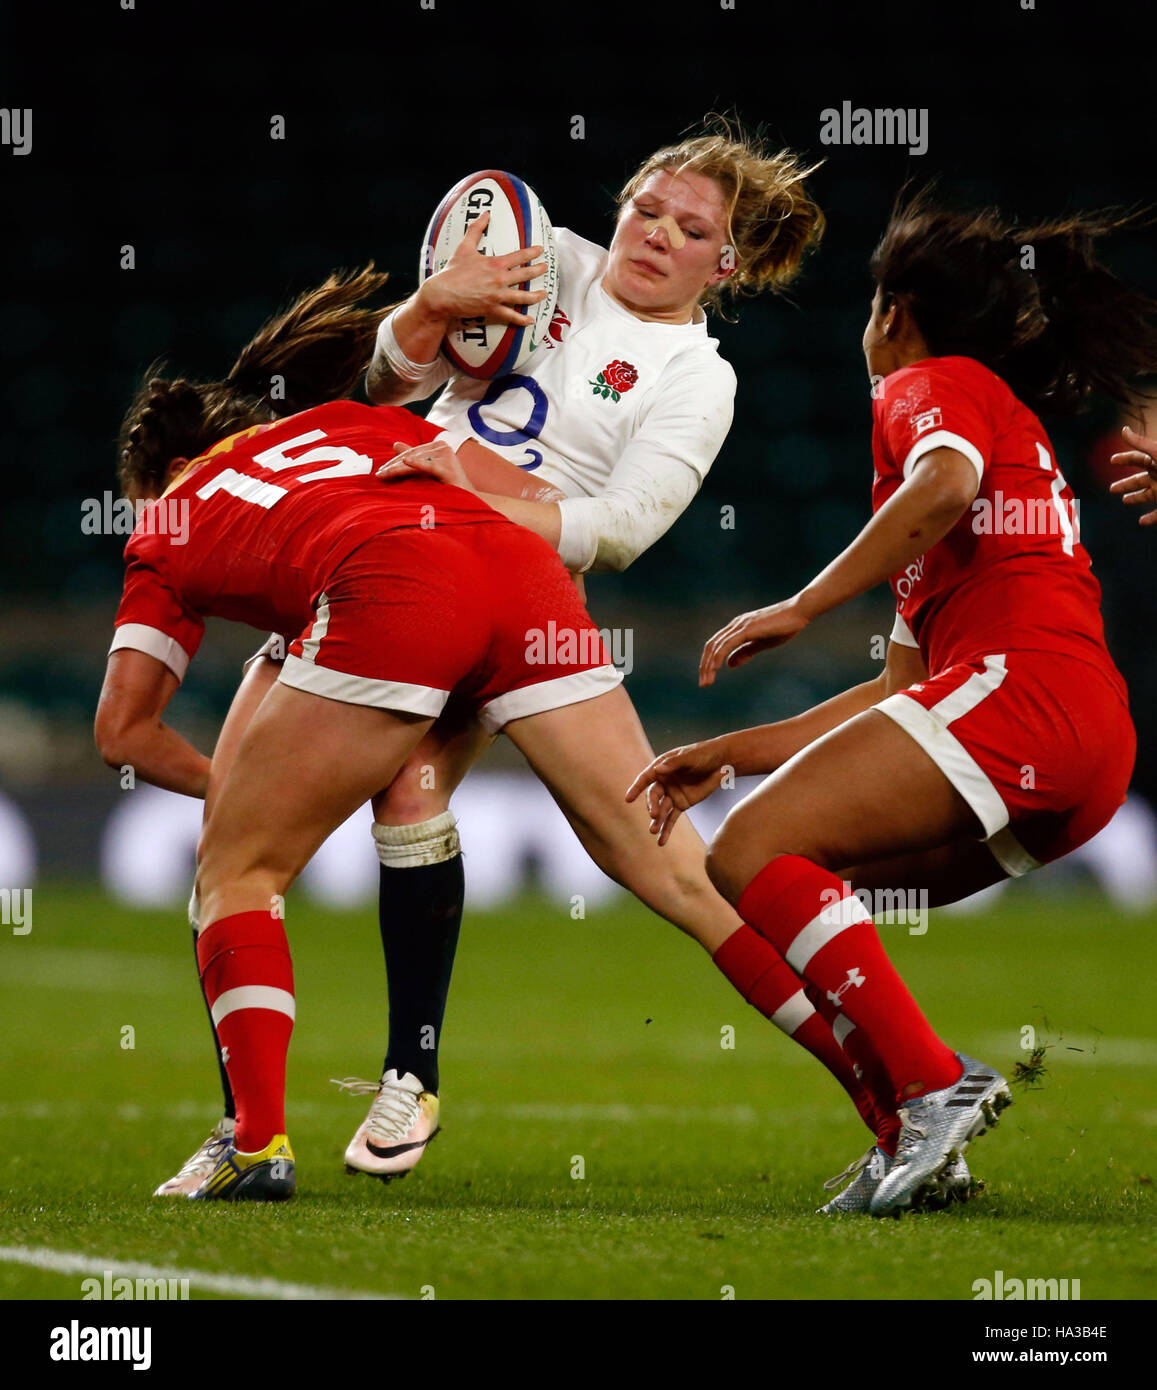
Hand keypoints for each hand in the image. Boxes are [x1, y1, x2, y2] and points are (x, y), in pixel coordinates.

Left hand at [376, 439, 475, 491]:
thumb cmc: (449, 488)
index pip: (412, 451)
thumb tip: (395, 444)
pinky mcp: (448, 468)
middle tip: (379, 474)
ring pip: (416, 461)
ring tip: (384, 474)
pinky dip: (417, 463)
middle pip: (412, 454)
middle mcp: (443, 447)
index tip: (381, 470)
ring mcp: (447, 456)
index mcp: (438, 446)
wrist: (470, 502)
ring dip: (398, 468)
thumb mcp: (428, 471)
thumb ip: (413, 457)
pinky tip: (406, 461)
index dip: (396, 460)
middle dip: (394, 465)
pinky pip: (429, 466)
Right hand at [418, 210, 547, 327]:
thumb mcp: (464, 247)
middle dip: (537, 271)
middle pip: (525, 275)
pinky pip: (510, 315)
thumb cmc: (452, 270)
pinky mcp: (492, 309)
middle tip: (545, 269)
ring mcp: (497, 296)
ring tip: (543, 294)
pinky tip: (530, 321)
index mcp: (495, 264)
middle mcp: (499, 280)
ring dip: (535, 296)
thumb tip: (485, 214)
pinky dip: (521, 320)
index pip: (519, 256)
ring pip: (522, 297)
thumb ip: (476, 229)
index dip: (532, 253)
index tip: (540, 251)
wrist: (442, 293)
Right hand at [625, 739, 730, 845]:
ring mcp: (672, 794)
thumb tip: (657, 770)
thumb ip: (674, 764)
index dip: (636, 788)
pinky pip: (672, 818)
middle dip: (652, 806)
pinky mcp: (681, 804)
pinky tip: (661, 841)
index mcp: (662, 767)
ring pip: (661, 809)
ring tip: (653, 832)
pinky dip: (667, 829)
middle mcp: (664, 782)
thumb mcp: (690, 757)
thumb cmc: (703, 754)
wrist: (721, 762)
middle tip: (653, 815)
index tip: (628, 799)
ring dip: (657, 821)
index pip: (646, 778)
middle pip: (653, 796)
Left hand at [699, 596, 810, 686]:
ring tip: (707, 682)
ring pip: (716, 646)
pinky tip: (715, 669)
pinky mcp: (746, 628)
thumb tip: (729, 664)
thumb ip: (745, 652)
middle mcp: (735, 625)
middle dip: (705, 666)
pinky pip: (726, 644)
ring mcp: (739, 625)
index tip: (708, 678)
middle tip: (703, 684)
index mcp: (737, 628)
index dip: (709, 662)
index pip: (716, 645)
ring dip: (708, 666)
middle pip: (711, 646)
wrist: (798, 612)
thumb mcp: (762, 643)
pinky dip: (718, 657)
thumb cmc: (784, 626)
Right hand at [1109, 425, 1156, 525]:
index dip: (1124, 459)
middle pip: (1140, 479)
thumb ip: (1141, 443)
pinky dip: (1150, 518)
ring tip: (1125, 500)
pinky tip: (1141, 521)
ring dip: (1135, 498)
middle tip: (1112, 489)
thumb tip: (1123, 430)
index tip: (1112, 460)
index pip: (1137, 459)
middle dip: (1126, 484)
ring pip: (1147, 495)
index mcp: (1156, 461)